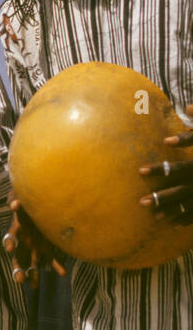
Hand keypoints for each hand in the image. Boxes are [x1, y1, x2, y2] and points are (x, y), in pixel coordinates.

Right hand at [2, 197, 65, 286]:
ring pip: (32, 265)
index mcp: (18, 230)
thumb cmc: (30, 200)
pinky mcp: (48, 248)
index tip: (10, 248)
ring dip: (32, 275)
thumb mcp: (23, 197)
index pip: (11, 238)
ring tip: (33, 286)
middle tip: (19, 279)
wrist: (43, 204)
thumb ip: (17, 200)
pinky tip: (62, 273)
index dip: (9, 242)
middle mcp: (25, 242)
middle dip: (18, 269)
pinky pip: (51, 260)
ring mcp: (36, 247)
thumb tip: (13, 204)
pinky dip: (56, 266)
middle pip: (18, 259)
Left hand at [138, 104, 192, 225]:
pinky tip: (174, 223)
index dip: (166, 162)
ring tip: (155, 216)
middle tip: (141, 202)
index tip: (147, 162)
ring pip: (191, 203)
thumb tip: (187, 105)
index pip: (182, 162)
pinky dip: (189, 218)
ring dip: (173, 210)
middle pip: (183, 189)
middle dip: (163, 196)